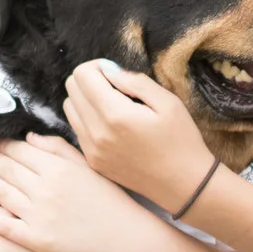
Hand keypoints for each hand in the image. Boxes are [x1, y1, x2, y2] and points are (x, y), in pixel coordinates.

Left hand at [0, 134, 165, 251]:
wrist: (125, 237)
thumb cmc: (110, 199)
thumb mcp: (88, 166)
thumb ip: (58, 148)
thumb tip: (28, 138)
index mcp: (58, 168)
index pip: (21, 150)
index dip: (4, 145)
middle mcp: (45, 188)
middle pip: (8, 168)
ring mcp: (39, 215)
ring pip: (1, 192)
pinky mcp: (36, 239)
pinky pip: (3, 224)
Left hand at [63, 60, 215, 212]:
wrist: (183, 185)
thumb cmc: (181, 141)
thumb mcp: (168, 102)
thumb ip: (135, 82)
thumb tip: (109, 71)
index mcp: (115, 115)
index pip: (82, 75)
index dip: (98, 66)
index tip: (116, 73)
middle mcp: (96, 133)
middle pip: (71, 89)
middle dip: (90, 80)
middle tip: (115, 87)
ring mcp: (91, 150)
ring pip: (70, 108)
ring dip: (86, 99)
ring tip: (112, 105)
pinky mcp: (92, 161)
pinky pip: (77, 129)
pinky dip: (88, 119)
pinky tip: (112, 124)